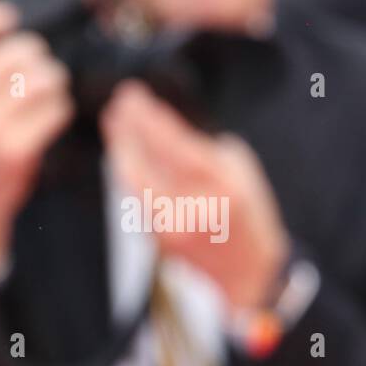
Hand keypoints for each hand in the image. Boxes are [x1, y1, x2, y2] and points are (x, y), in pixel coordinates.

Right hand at [0, 0, 75, 267]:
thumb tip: (1, 24)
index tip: (7, 18)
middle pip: (14, 57)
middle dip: (34, 56)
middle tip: (38, 64)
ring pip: (39, 80)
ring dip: (51, 81)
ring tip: (48, 88)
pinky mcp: (14, 150)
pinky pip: (54, 110)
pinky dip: (59, 108)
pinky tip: (51, 114)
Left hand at [100, 79, 290, 308]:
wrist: (249, 270)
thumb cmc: (250, 215)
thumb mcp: (241, 171)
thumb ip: (204, 148)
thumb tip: (164, 126)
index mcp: (222, 185)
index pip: (173, 143)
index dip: (147, 117)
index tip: (134, 95)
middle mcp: (193, 206)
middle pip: (145, 160)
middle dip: (127, 128)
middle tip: (119, 103)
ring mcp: (172, 224)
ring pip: (133, 179)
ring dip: (120, 147)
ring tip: (115, 122)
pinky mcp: (158, 235)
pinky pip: (136, 195)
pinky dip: (128, 170)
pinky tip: (125, 154)